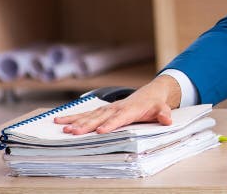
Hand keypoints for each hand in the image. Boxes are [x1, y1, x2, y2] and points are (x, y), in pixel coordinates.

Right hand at [54, 75, 181, 134]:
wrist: (150, 93)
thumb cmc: (154, 103)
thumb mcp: (162, 108)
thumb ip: (164, 114)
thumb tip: (167, 119)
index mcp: (130, 109)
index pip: (119, 117)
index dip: (110, 124)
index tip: (100, 131)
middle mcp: (116, 108)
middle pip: (100, 117)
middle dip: (86, 125)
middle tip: (73, 133)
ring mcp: (108, 108)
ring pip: (90, 115)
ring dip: (76, 121)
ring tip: (62, 127)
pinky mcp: (102, 110)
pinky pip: (86, 113)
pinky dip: (72, 117)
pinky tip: (59, 121)